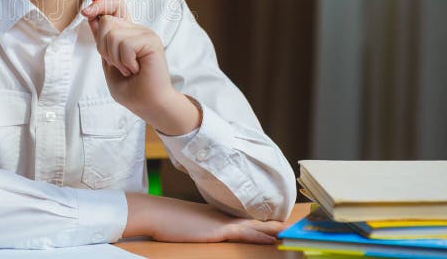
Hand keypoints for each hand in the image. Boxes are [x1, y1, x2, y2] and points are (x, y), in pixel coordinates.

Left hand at [81, 0, 199, 134]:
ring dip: (115, 58)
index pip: (115, 7)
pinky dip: (125, 61)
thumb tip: (91, 17)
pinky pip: (125, 44)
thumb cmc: (131, 89)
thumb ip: (102, 41)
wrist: (148, 105)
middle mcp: (137, 30)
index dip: (100, 5)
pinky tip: (136, 69)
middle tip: (118, 65)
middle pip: (107, 21)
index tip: (86, 13)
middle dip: (103, 46)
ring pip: (113, 33)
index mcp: (127, 33)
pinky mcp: (151, 41)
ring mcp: (145, 34)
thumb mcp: (108, 62)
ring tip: (128, 69)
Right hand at [124, 193, 283, 243]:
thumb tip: (202, 230)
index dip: (265, 221)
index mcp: (219, 215)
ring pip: (256, 225)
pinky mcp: (218, 229)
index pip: (247, 218)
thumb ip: (200, 226)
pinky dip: (261, 235)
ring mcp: (222, 221)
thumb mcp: (188, 223)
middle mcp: (224, 216)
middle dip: (276, 224)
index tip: (281, 223)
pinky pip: (245, 232)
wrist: (154, 213)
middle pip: (256, 219)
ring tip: (294, 231)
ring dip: (275, 229)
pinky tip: (274, 239)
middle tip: (297, 225)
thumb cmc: (166, 221)